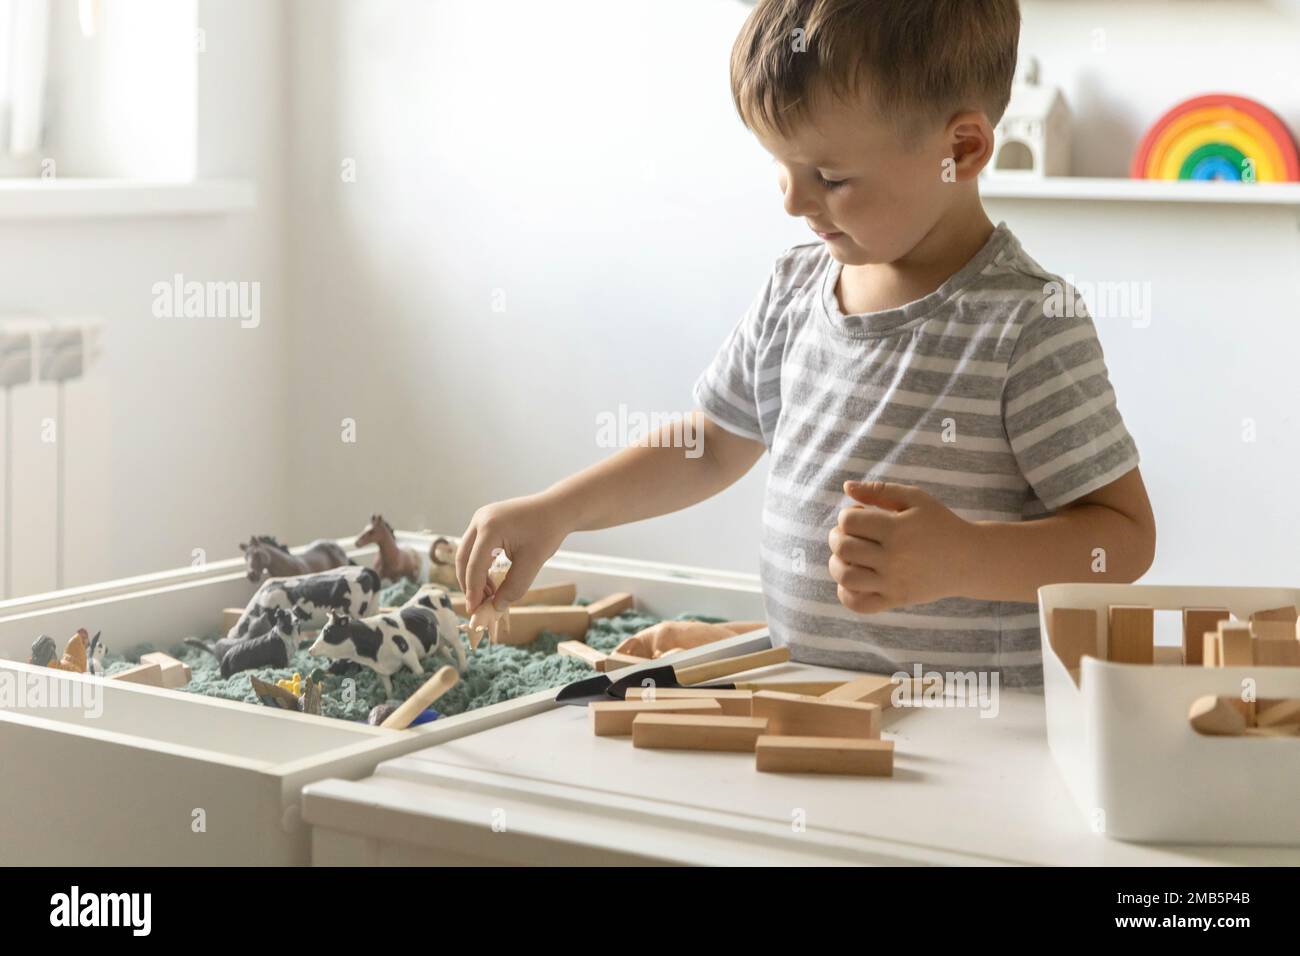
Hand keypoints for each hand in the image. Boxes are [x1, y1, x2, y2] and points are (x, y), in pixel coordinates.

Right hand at [457, 493, 570, 613]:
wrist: (557, 508)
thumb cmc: (547, 532)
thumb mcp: (532, 562)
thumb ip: (514, 587)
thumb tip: (496, 607)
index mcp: (490, 528)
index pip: (474, 566)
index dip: (473, 591)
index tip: (474, 611)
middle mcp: (480, 520)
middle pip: (464, 558)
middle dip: (468, 584)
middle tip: (478, 605)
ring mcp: (481, 518)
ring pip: (467, 553)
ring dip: (474, 575)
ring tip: (489, 595)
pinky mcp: (485, 521)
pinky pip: (475, 547)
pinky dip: (480, 565)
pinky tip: (491, 581)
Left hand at [828, 479, 976, 613]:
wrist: (968, 559)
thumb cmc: (939, 524)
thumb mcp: (915, 499)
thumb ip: (880, 490)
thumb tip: (846, 487)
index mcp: (897, 529)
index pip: (849, 522)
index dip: (846, 516)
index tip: (858, 516)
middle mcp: (894, 557)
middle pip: (843, 548)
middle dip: (836, 537)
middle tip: (847, 535)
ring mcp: (894, 582)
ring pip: (846, 577)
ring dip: (837, 564)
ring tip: (846, 557)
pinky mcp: (896, 600)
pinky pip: (859, 604)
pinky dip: (846, 593)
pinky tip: (852, 580)